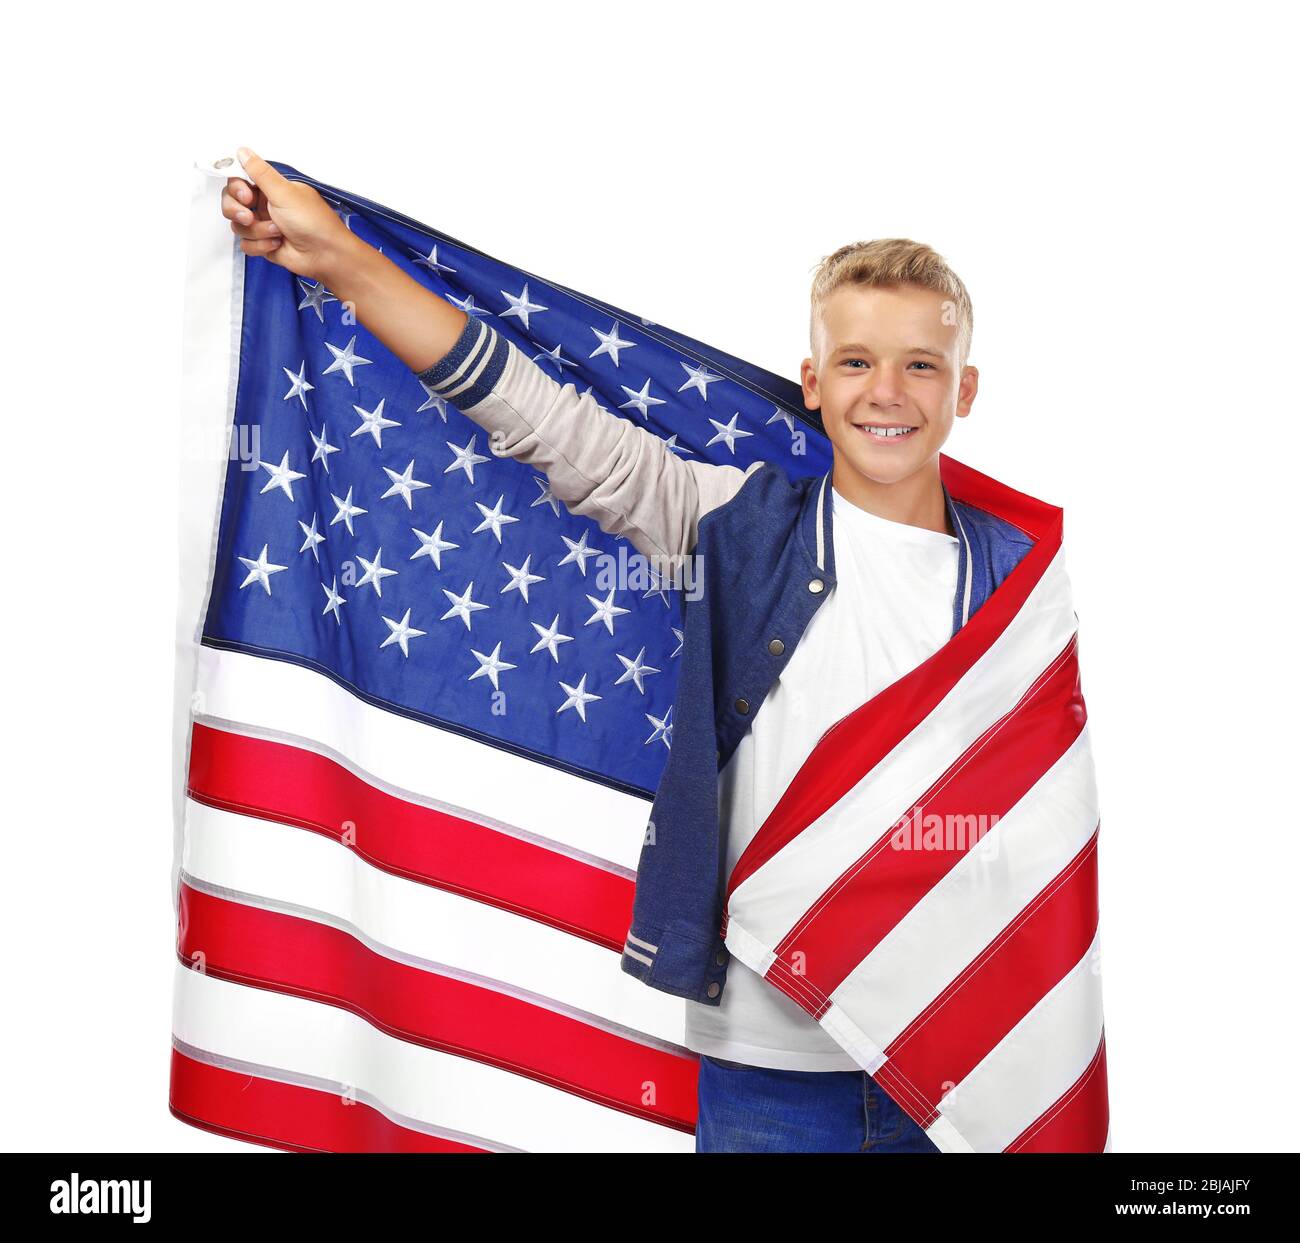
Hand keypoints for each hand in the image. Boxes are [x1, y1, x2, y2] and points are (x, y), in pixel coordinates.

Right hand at [220, 146, 357, 282]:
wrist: (326, 255)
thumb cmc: (314, 223)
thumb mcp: (285, 192)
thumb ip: (260, 172)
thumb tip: (243, 151)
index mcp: (271, 188)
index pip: (239, 181)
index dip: (236, 188)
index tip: (245, 195)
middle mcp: (265, 205)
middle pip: (231, 202)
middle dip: (237, 211)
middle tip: (249, 216)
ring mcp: (264, 225)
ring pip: (238, 225)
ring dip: (257, 231)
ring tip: (277, 232)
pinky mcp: (264, 244)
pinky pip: (246, 244)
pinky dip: (260, 246)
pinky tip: (278, 244)